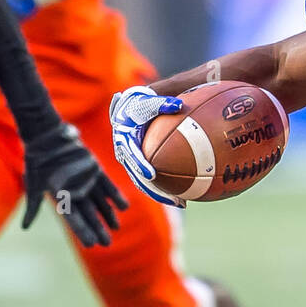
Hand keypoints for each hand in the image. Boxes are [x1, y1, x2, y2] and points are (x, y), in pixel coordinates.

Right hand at [23, 123, 126, 247]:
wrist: (46, 136)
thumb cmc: (38, 161)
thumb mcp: (35, 185)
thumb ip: (34, 207)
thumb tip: (25, 228)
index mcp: (61, 197)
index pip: (74, 219)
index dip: (83, 231)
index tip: (91, 244)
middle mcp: (75, 190)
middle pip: (89, 213)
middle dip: (98, 228)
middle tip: (107, 243)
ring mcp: (85, 180)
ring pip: (100, 202)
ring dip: (108, 214)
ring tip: (116, 228)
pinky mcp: (94, 168)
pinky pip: (107, 185)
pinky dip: (115, 195)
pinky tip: (123, 207)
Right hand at [109, 85, 184, 207]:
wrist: (130, 110)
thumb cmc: (141, 105)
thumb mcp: (149, 103)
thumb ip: (162, 104)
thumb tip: (179, 105)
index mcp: (124, 139)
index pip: (131, 155)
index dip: (140, 165)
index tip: (151, 175)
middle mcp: (124, 154)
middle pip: (138, 176)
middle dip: (154, 189)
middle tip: (172, 198)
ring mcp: (130, 162)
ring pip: (144, 183)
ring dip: (161, 194)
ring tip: (180, 203)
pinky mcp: (137, 167)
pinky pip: (149, 181)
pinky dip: (163, 189)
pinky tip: (181, 197)